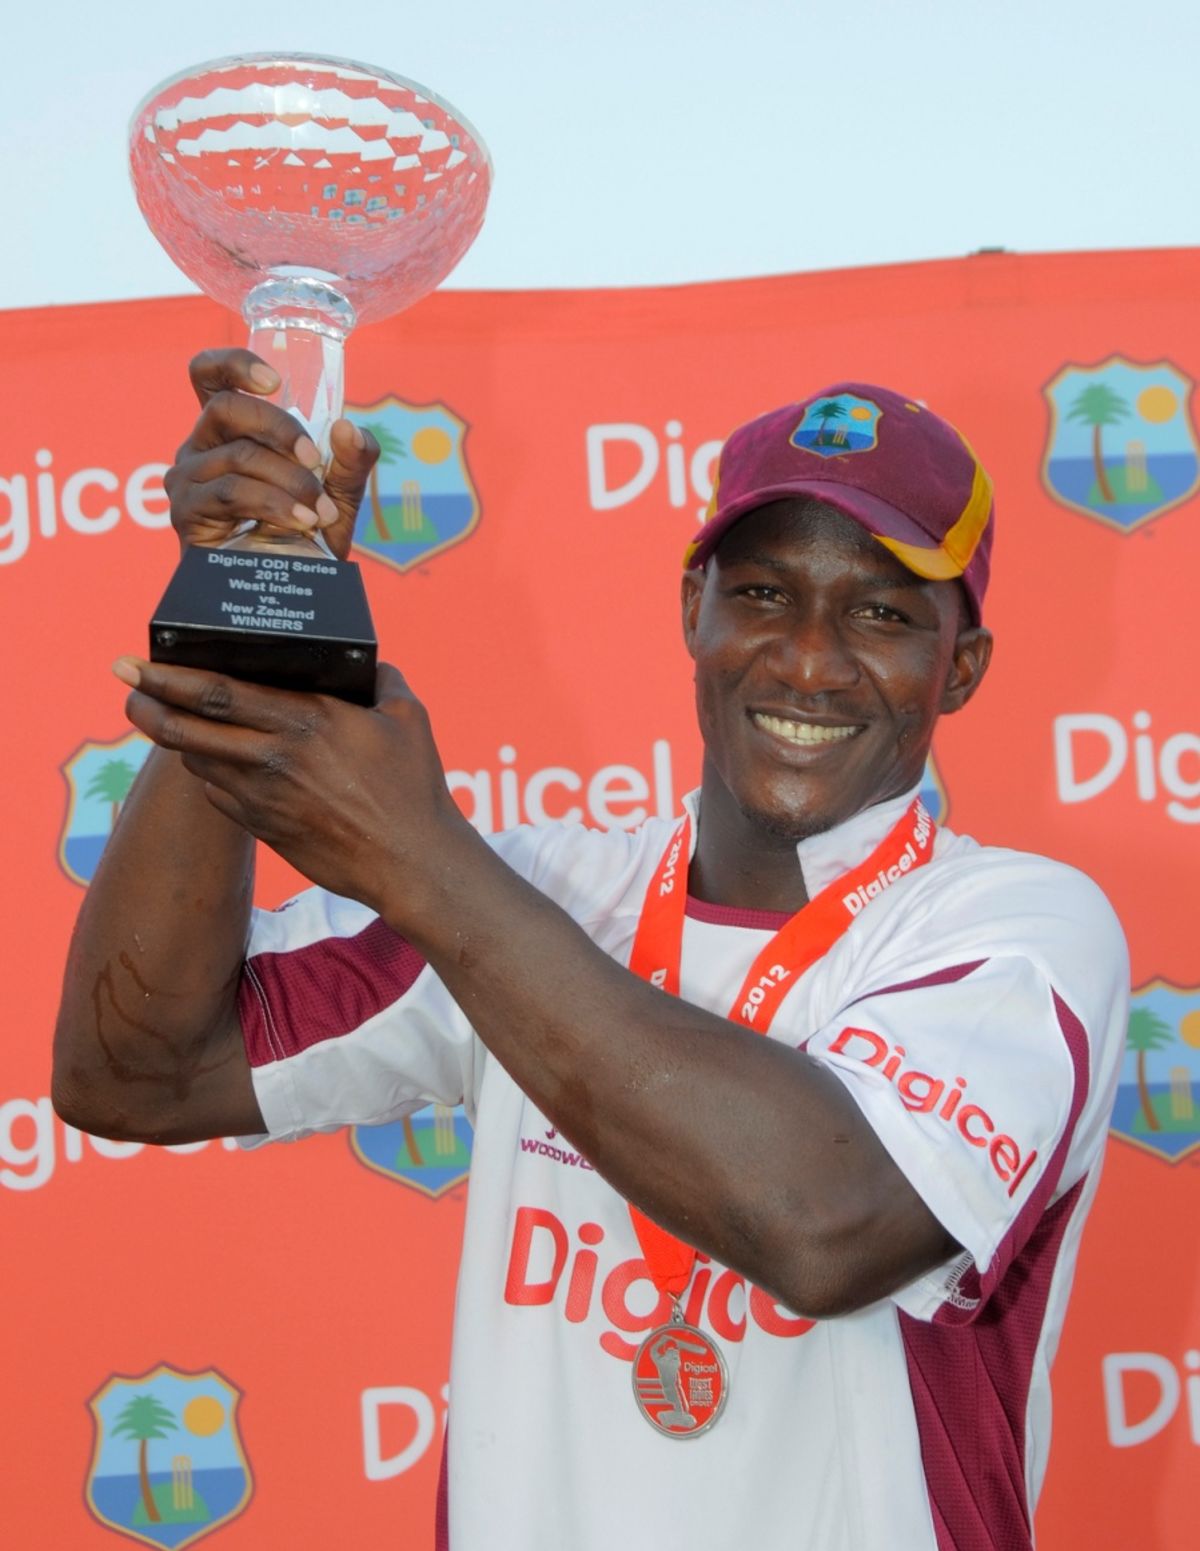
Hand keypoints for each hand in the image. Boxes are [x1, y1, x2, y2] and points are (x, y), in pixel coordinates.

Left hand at [114, 657, 473, 918]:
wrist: (409, 863)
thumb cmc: (413, 789)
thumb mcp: (407, 716)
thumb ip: (381, 679)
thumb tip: (364, 663)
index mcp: (306, 720)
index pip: (218, 692)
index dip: (170, 676)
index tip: (137, 662)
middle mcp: (274, 758)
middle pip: (189, 727)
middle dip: (148, 705)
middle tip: (126, 686)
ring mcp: (264, 798)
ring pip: (198, 762)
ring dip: (173, 739)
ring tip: (158, 718)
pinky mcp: (265, 827)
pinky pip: (219, 795)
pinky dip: (207, 774)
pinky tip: (208, 763)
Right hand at [164, 349, 379, 559]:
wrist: (292, 597)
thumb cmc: (308, 540)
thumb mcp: (340, 494)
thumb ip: (352, 460)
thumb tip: (347, 428)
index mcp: (228, 433)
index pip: (208, 376)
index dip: (234, 364)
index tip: (274, 381)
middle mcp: (199, 450)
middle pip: (224, 408)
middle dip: (280, 428)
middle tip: (315, 461)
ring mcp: (186, 481)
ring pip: (238, 455)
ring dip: (289, 482)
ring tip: (318, 514)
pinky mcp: (185, 514)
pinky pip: (229, 492)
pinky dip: (273, 505)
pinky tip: (300, 523)